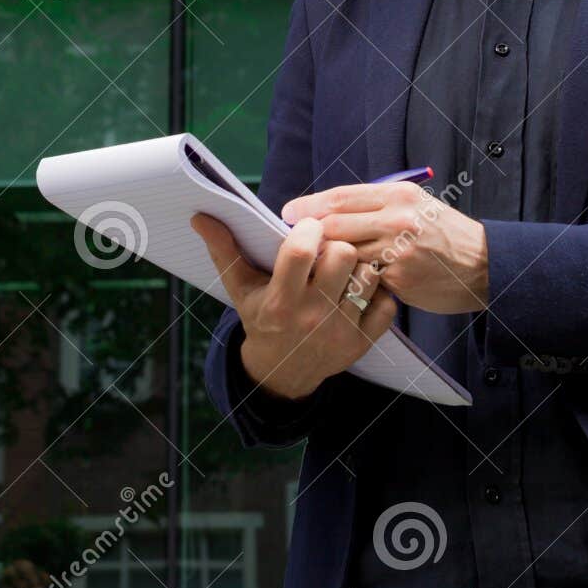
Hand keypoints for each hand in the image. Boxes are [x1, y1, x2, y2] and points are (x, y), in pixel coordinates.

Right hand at [190, 212, 396, 400]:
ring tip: (345, 270)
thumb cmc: (260, 317)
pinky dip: (378, 294)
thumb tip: (201, 216)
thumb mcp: (239, 287)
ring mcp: (340, 332)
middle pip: (343, 256)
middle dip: (338, 244)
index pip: (302, 252)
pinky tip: (360, 292)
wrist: (281, 371)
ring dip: (360, 267)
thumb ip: (224, 249)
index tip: (307, 229)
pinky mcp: (363, 343)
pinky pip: (387, 304)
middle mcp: (312, 316)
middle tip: (329, 249)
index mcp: (280, 301)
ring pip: (369, 276)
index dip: (308, 230)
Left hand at [281, 180, 488, 314]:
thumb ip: (377, 206)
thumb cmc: (445, 234)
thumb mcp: (416, 206)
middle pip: (334, 223)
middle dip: (307, 233)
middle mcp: (396, 218)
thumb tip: (330, 210)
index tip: (288, 213)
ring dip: (323, 259)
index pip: (340, 197)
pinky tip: (336, 282)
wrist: (484, 266)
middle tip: (289, 240)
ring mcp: (397, 249)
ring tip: (308, 262)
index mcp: (397, 195)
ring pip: (343, 252)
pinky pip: (361, 278)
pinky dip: (346, 279)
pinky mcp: (398, 278)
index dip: (308, 206)